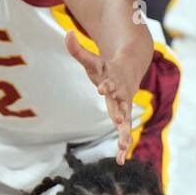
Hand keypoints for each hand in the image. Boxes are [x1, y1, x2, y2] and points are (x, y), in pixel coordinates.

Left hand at [65, 32, 140, 161]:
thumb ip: (78, 49)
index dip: (107, 85)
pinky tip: (119, 161)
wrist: (129, 71)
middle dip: (121, 112)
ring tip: (123, 148)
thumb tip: (66, 33)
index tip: (102, 88)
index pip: (110, 82)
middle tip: (119, 119)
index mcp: (114, 80)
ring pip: (126, 123)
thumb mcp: (91, 59)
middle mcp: (122, 96)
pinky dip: (122, 147)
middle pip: (123, 104)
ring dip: (124, 135)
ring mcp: (124, 108)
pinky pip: (124, 134)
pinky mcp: (124, 118)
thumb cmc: (106, 68)